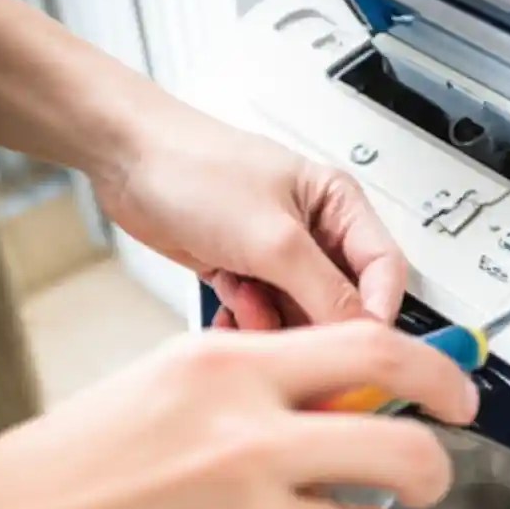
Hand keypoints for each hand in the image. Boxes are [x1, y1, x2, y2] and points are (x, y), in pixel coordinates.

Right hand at [0, 323, 477, 508]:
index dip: (440, 372)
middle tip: (423, 478)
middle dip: (434, 470)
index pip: (375, 352)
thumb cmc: (64, 469)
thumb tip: (354, 393)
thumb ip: (266, 382)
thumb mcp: (169, 385)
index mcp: (226, 372)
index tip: (461, 392)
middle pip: (407, 452)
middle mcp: (247, 444)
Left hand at [94, 114, 404, 327]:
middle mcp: (315, 231)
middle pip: (343, 299)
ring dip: (276, 326)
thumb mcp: (272, 237)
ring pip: (301, 313)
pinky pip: (263, 314)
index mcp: (339, 206)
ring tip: (248, 315)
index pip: (386, 269)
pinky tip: (229, 316)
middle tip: (296, 343)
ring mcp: (278, 253)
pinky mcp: (243, 270)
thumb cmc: (194, 167)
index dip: (379, 311)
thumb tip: (361, 331)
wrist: (123, 159)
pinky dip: (248, 323)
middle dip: (318, 324)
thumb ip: (324, 289)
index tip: (363, 348)